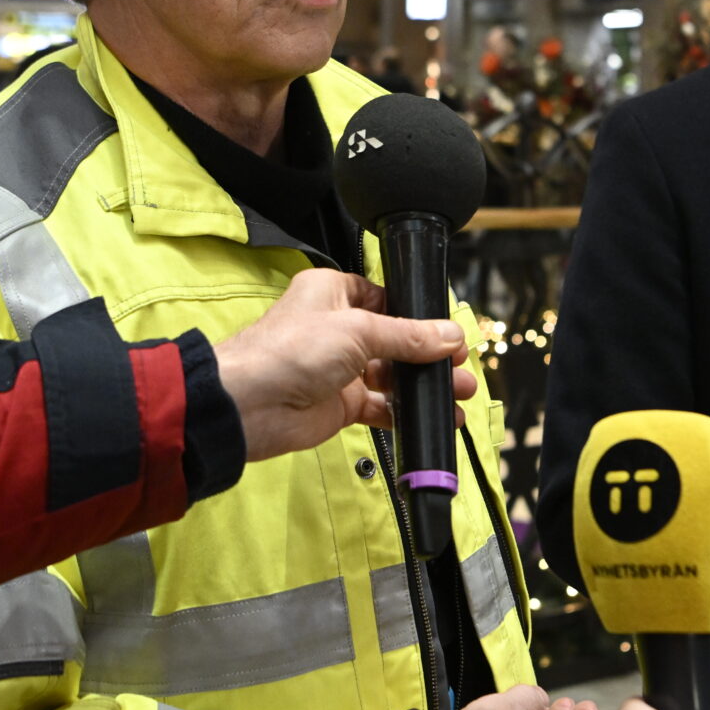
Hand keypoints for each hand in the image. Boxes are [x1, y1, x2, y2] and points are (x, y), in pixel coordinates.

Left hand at [213, 269, 475, 462]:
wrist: (249, 405)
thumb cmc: (285, 352)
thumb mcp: (358, 330)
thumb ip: (409, 336)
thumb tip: (448, 335)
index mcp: (334, 293)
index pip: (387, 299)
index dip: (419, 317)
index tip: (449, 333)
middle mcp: (337, 328)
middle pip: (395, 339)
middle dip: (429, 356)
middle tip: (459, 368)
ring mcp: (338, 367)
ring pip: (392, 374)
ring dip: (422, 385)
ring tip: (456, 394)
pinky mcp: (339, 402)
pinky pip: (381, 406)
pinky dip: (404, 411)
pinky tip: (430, 416)